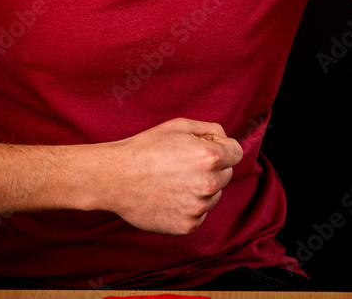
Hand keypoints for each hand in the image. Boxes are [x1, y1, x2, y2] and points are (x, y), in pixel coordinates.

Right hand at [97, 118, 242, 233]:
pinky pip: (200, 212)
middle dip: (211, 167)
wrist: (115, 178)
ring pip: (214, 194)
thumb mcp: (180, 126)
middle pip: (226, 174)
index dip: (221, 147)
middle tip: (182, 164)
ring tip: (172, 180)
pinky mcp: (187, 225)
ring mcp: (198, 207)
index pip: (236, 152)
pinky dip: (189, 206)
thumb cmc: (146, 148)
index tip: (205, 148)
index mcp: (211, 157)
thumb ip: (211, 130)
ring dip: (201, 188)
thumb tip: (226, 142)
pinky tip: (169, 196)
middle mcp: (209, 184)